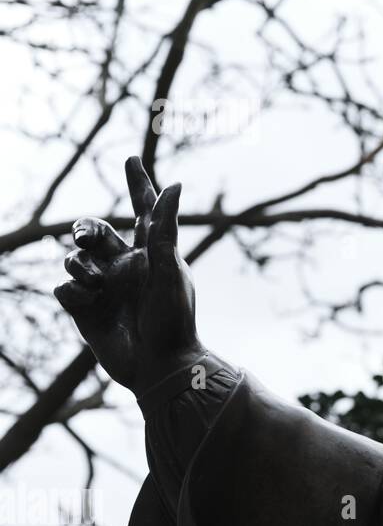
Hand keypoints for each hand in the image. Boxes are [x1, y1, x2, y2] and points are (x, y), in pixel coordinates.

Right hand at [54, 156, 202, 394]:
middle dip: (85, 228)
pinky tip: (90, 304)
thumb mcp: (170, 271)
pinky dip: (74, 292)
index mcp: (151, 253)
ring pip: (73, 259)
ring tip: (97, 285)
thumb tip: (174, 186)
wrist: (158, 366)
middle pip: (93, 231)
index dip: (138, 185)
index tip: (132, 159)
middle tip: (87, 237)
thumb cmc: (173, 319)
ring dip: (80, 266)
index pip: (143, 211)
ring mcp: (103, 287)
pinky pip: (64, 289)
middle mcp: (124, 266)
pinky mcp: (84, 309)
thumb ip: (165, 231)